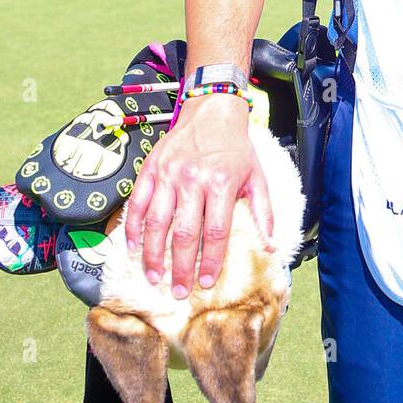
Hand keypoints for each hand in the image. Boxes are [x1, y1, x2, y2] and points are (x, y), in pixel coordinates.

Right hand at [123, 93, 274, 299]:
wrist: (212, 111)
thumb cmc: (236, 148)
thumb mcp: (257, 177)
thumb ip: (263, 213)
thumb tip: (269, 246)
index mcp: (222, 183)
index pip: (215, 232)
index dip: (210, 261)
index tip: (206, 282)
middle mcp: (193, 180)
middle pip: (184, 233)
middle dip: (180, 268)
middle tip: (178, 292)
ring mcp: (169, 174)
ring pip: (157, 222)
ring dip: (153, 254)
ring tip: (154, 277)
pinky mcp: (151, 169)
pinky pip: (138, 204)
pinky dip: (133, 228)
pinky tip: (133, 248)